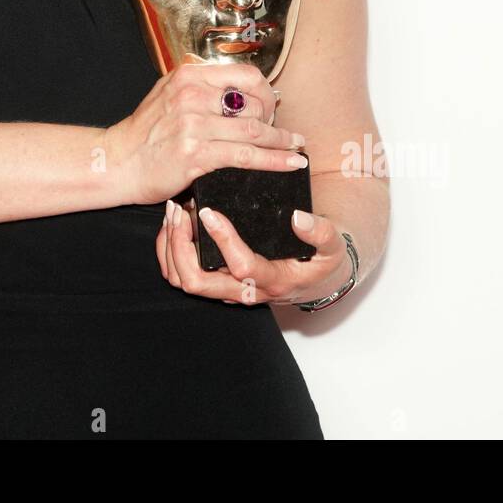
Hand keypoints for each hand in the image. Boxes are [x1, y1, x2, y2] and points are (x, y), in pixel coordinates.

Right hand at [103, 54, 304, 206]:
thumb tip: (240, 92)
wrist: (116, 161)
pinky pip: (246, 155)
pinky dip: (274, 160)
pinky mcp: (196, 154)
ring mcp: (194, 124)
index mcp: (189, 75)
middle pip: (254, 102)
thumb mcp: (168, 93)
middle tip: (281, 134)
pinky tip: (290, 163)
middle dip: (275, 120)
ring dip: (282, 141)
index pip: (246, 74)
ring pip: (254, 129)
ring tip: (297, 148)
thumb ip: (201, 88)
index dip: (267, 92)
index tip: (273, 107)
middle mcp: (192, 94)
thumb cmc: (145, 133)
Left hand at [156, 199, 349, 306]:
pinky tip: (174, 225)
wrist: (314, 278)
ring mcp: (228, 290)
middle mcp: (245, 291)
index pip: (242, 266)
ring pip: (184, 280)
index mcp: (274, 281)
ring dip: (171, 248)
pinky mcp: (217, 283)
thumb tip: (299, 218)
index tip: (209, 211)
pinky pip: (182, 275)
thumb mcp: (332, 246)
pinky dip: (170, 251)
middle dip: (180, 246)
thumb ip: (321, 233)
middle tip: (179, 212)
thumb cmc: (321, 260)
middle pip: (198, 283)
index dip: (222, 240)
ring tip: (174, 213)